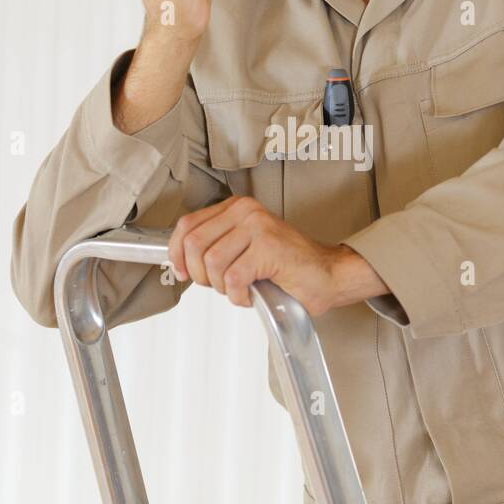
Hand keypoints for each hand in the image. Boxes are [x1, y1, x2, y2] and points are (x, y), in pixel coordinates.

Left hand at [167, 196, 374, 315]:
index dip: (176, 253)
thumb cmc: (287, 266)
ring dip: (222, 287)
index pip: (187, 225)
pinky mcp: (268, 249)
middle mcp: (246, 211)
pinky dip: (238, 296)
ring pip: (212, 263)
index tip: (182, 272)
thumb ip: (215, 245)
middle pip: (194, 245)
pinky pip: (233, 279)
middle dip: (200, 275)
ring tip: (240, 289)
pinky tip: (252, 294)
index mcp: (237, 207)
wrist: (327, 275)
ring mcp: (258, 228)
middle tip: (219, 285)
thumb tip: (180, 260)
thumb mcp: (243, 247)